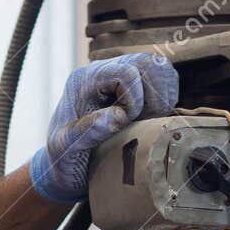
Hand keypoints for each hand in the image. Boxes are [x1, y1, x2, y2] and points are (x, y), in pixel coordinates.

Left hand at [29, 54, 177, 203]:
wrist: (64, 166)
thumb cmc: (63, 159)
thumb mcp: (65, 149)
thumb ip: (86, 131)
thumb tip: (118, 116)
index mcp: (84, 80)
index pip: (126, 73)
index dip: (135, 99)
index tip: (126, 123)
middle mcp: (103, 71)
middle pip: (147, 63)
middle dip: (155, 96)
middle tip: (144, 121)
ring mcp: (120, 76)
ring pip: (159, 68)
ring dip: (163, 97)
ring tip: (148, 120)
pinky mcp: (134, 86)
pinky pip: (163, 80)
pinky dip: (166, 99)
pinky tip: (151, 119)